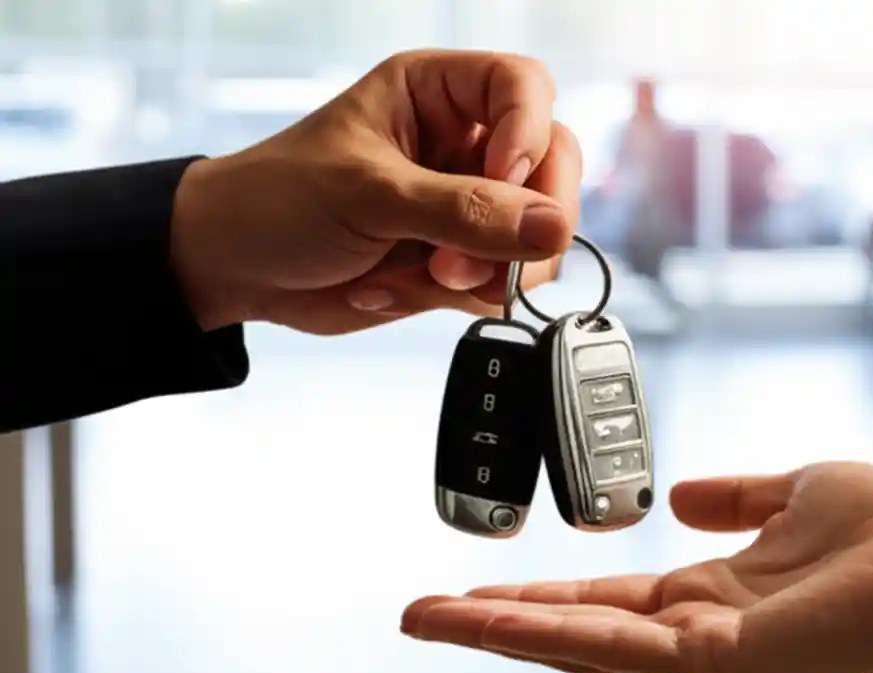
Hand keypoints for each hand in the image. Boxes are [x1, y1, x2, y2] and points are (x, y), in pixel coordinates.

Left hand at [169, 49, 580, 333]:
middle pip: (551, 165)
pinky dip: (459, 297)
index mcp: (435, 93)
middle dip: (520, 221)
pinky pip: (501, 280)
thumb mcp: (368, 194)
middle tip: (475, 258)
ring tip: (422, 276)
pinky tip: (397, 287)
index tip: (506, 179)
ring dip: (486, 270)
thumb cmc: (275, 200)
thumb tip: (552, 225)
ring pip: (536, 234)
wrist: (232, 269)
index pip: (524, 87)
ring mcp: (466, 205)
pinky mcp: (461, 259)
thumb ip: (463, 210)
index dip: (529, 133)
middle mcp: (461, 143)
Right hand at [400, 463, 872, 672]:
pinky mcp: (730, 665)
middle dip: (495, 624)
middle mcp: (700, 633)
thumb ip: (735, 498)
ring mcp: (711, 656)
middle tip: (420, 615)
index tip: (474, 588)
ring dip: (505, 634)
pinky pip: (628, 649)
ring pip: (585, 647)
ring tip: (434, 621)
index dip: (536, 597)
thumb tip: (682, 496)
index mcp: (711, 594)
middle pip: (575, 632)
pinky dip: (561, 636)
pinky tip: (505, 625)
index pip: (603, 602)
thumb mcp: (791, 494)